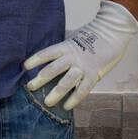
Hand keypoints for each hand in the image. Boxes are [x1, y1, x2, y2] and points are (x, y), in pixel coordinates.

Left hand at [23, 0, 137, 109]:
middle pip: (53, 69)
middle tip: (29, 87)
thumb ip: (65, 48)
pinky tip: (67, 106)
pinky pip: (83, 89)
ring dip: (56, 93)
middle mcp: (72, 57)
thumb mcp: (75, 38)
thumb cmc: (93, 35)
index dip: (35, 59)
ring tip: (47, 103)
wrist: (113, 32)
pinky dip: (74, 99)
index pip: (47, 53)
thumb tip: (52, 55)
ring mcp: (83, 67)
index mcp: (66, 46)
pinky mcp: (94, 74)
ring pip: (66, 82)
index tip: (24, 66)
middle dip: (40, 79)